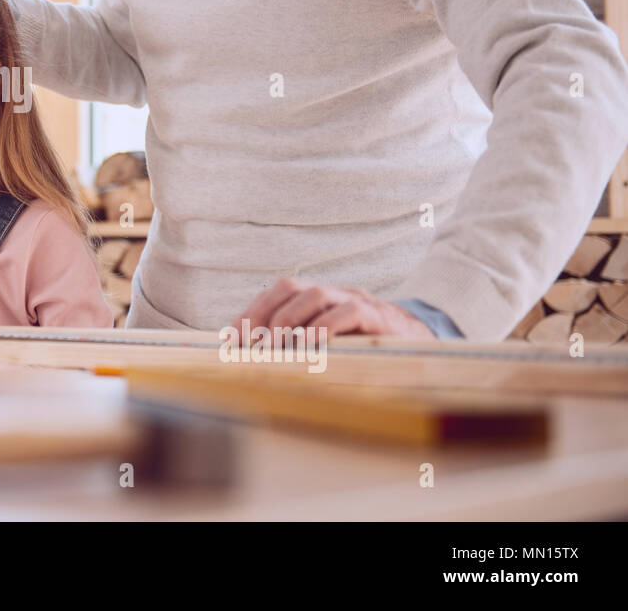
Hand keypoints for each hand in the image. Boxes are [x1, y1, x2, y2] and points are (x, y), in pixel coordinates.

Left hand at [229, 277, 435, 342]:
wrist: (421, 344)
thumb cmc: (366, 347)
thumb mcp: (329, 345)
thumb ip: (299, 347)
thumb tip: (258, 364)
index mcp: (318, 299)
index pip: (276, 293)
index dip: (251, 311)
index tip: (231, 337)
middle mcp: (333, 293)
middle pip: (290, 287)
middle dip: (263, 313)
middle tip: (250, 344)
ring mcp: (356, 300)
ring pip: (316, 294)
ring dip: (288, 320)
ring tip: (274, 346)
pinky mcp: (377, 316)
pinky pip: (349, 312)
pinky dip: (325, 326)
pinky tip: (309, 344)